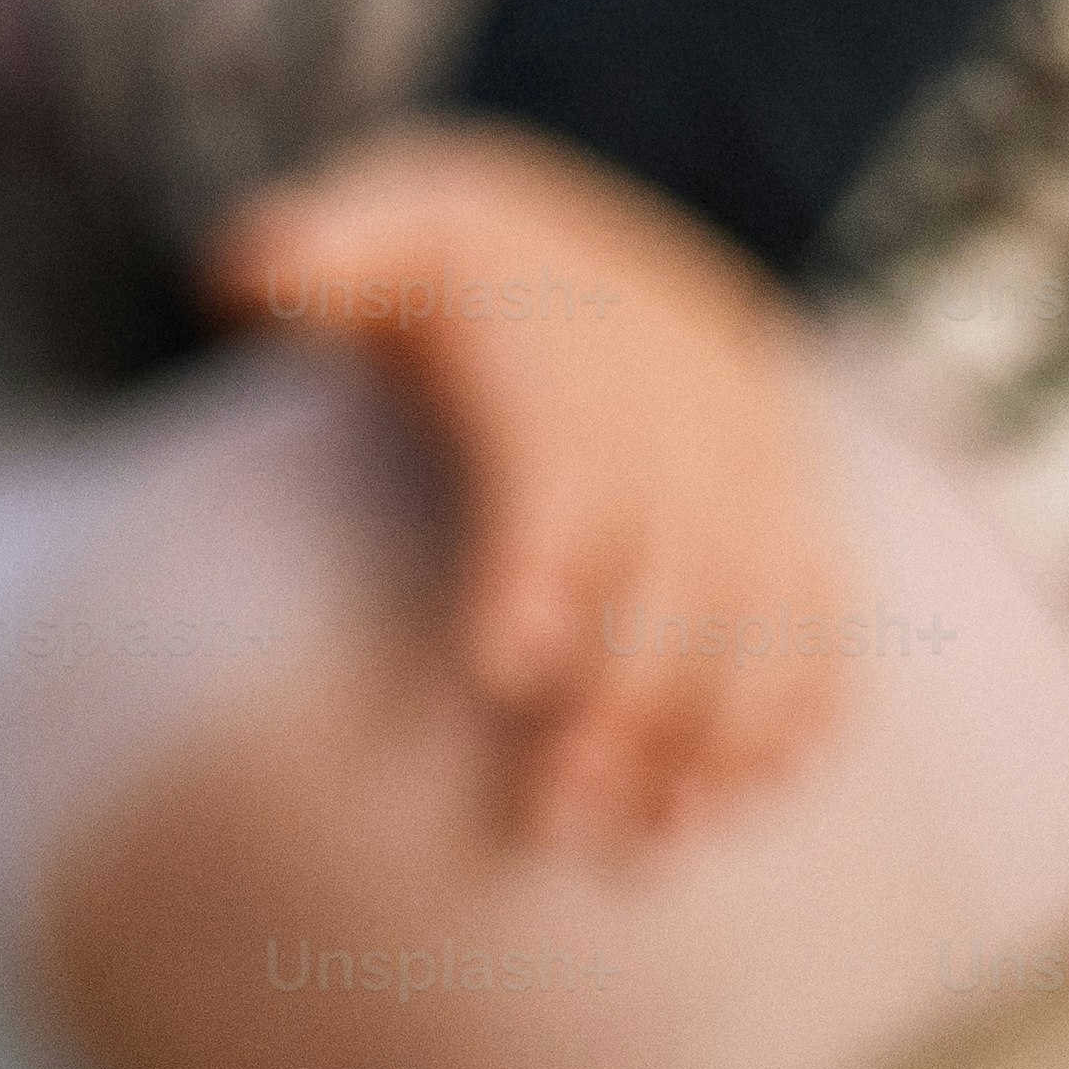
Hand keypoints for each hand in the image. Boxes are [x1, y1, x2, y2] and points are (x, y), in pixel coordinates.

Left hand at [210, 118, 855, 854]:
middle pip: (682, 564)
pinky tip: (736, 801)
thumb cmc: (471, 268)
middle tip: (559, 816)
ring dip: (716, 733)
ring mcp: (761, 469)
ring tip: (642, 842)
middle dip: (632, 698)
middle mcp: (689, 412)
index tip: (504, 666)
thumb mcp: (394, 226)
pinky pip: (824, 620)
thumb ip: (324, 257)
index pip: (574, 460)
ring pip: (766, 612)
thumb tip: (243, 270)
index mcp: (578, 349)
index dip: (546, 561)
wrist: (622, 250)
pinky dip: (797, 712)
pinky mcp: (800, 517)